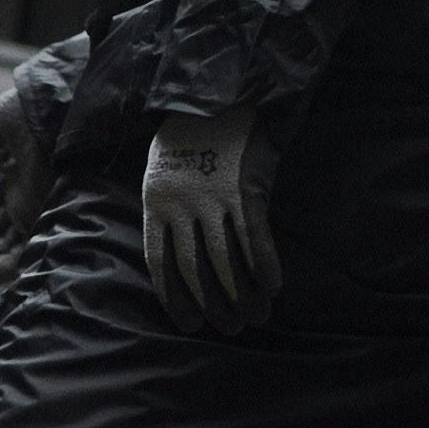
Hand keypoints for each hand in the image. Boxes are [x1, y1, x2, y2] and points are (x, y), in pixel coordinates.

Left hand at [139, 104, 277, 332]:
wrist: (216, 99)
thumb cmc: (187, 142)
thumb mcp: (162, 175)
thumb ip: (169, 213)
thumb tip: (180, 258)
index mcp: (155, 204)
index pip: (161, 263)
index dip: (175, 297)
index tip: (189, 323)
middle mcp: (182, 205)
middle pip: (195, 267)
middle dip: (212, 303)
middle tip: (228, 328)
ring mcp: (214, 198)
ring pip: (227, 258)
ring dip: (242, 293)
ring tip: (255, 317)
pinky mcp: (245, 188)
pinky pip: (255, 236)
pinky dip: (264, 264)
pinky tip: (273, 287)